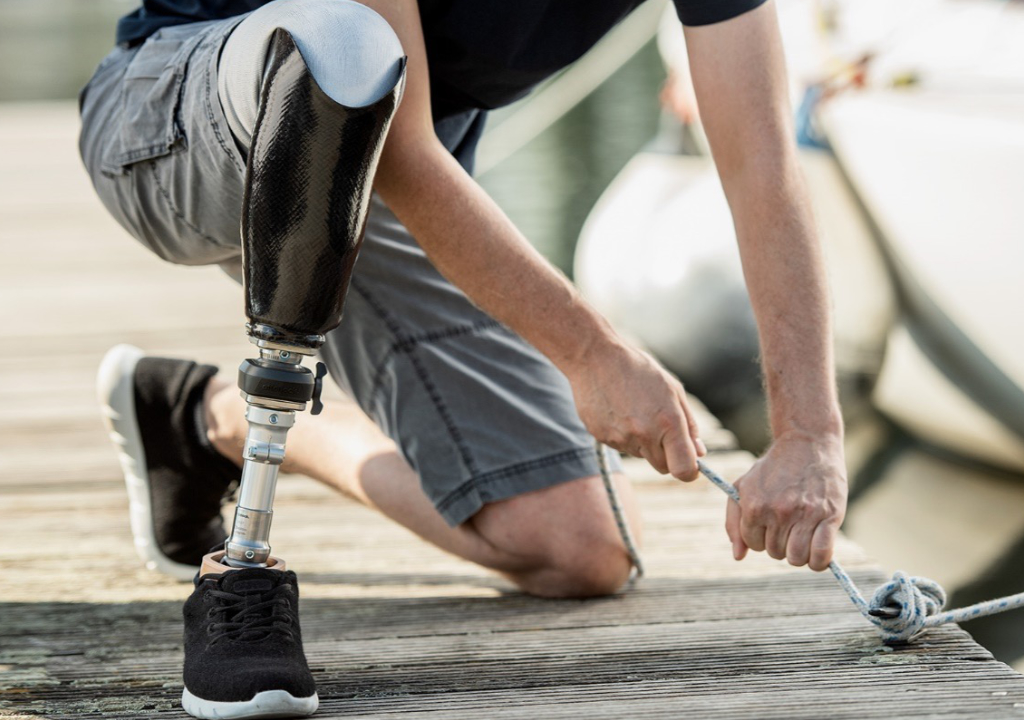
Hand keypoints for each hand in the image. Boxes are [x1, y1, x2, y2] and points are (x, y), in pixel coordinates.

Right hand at [567, 341, 705, 480]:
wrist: (595, 358)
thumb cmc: (638, 369)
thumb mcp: (673, 390)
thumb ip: (689, 424)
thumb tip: (699, 452)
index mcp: (668, 422)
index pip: (684, 469)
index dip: (690, 471)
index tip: (690, 464)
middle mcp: (644, 435)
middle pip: (662, 467)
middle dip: (666, 455)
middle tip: (660, 428)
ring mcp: (621, 439)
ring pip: (641, 455)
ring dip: (643, 442)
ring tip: (634, 410)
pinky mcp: (602, 438)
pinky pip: (621, 446)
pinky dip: (623, 434)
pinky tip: (618, 410)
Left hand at [725, 432, 846, 570]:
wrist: (807, 443)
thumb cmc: (773, 468)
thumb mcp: (743, 487)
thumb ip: (734, 522)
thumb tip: (738, 556)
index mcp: (754, 506)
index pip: (754, 544)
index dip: (762, 538)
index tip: (770, 524)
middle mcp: (778, 512)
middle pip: (776, 553)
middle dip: (780, 543)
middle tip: (788, 525)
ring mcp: (804, 514)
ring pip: (797, 558)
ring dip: (800, 554)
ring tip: (802, 536)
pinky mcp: (829, 516)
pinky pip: (822, 554)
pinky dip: (819, 561)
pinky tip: (818, 554)